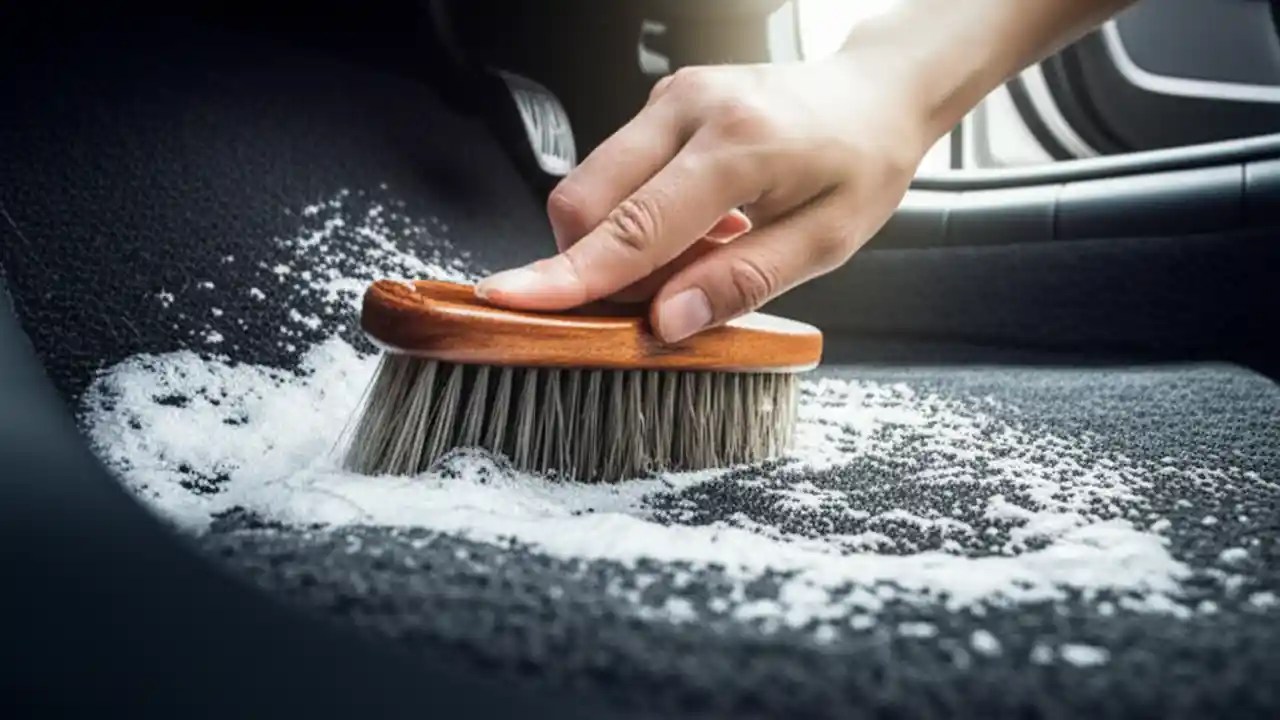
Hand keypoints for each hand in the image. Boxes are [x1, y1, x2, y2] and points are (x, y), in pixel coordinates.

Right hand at [476, 52, 939, 341]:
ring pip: (593, 186)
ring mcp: (670, 99)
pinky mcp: (663, 103)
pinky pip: (616, 171)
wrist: (876, 92)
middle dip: (593, 265)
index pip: (633, 226)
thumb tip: (667, 321)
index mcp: (737, 145)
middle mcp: (689, 109)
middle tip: (659, 297)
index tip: (511, 299)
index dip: (569, 274)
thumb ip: (743, 281)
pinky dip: (634, 216)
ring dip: (619, 243)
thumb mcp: (826, 242)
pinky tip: (692, 226)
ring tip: (696, 254)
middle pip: (585, 200)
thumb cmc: (862, 162)